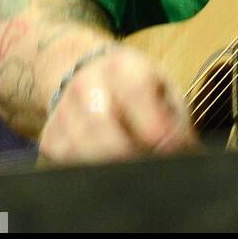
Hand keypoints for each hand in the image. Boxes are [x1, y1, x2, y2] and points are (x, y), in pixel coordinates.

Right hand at [37, 46, 198, 165]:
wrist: (84, 71)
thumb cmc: (133, 84)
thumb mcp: (160, 87)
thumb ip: (174, 119)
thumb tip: (187, 154)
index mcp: (121, 66)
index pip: (136, 96)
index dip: (159, 129)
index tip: (174, 150)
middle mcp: (86, 85)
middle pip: (110, 137)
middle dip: (138, 159)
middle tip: (156, 170)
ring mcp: (63, 113)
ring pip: (89, 158)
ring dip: (117, 172)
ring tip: (137, 170)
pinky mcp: (50, 140)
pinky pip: (72, 168)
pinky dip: (95, 173)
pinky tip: (109, 165)